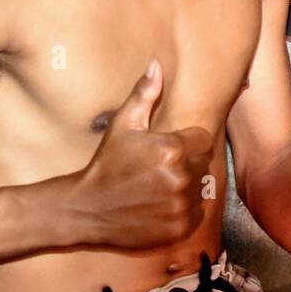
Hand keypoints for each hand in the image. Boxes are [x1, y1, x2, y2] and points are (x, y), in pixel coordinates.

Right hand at [66, 59, 213, 249]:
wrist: (86, 208)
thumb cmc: (107, 163)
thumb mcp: (123, 124)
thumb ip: (145, 93)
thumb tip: (156, 63)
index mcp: (172, 148)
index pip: (203, 139)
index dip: (187, 142)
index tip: (168, 148)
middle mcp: (181, 177)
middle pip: (203, 164)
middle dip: (187, 163)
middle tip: (160, 168)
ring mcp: (180, 205)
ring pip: (201, 189)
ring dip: (187, 187)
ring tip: (159, 187)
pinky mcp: (178, 228)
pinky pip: (196, 213)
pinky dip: (183, 210)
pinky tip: (160, 205)